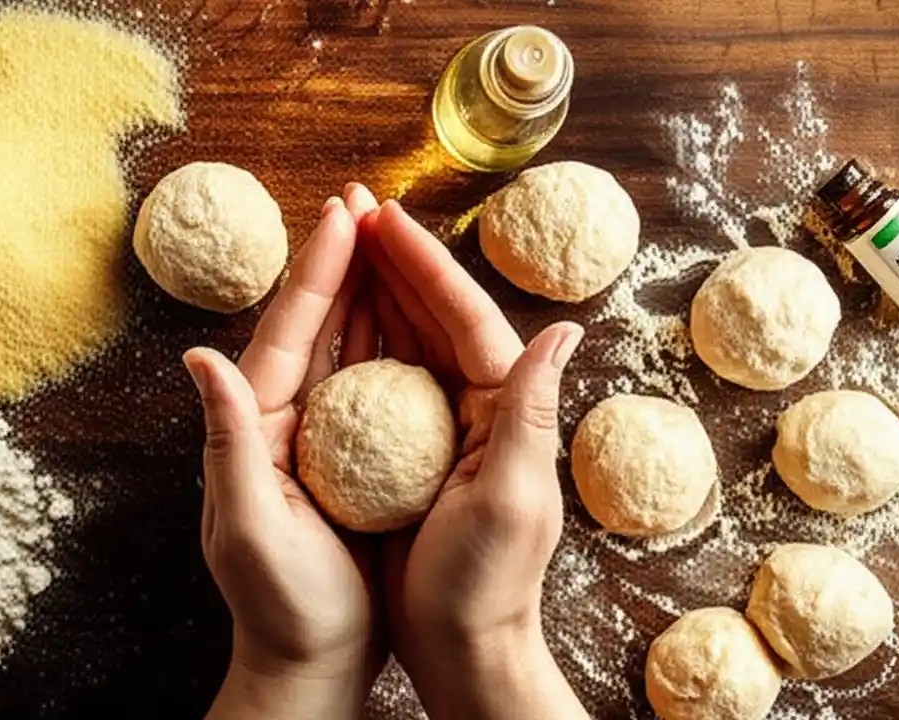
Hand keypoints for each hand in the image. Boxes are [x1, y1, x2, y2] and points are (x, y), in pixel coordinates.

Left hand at [188, 184, 382, 719]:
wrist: (311, 663)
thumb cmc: (282, 603)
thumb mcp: (248, 525)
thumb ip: (226, 440)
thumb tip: (198, 357)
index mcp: (254, 426)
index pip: (287, 332)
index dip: (317, 270)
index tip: (346, 213)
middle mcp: (281, 420)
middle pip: (316, 325)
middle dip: (342, 261)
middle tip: (369, 201)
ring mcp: (316, 437)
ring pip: (346, 346)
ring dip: (368, 290)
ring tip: (393, 238)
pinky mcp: (349, 459)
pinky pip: (372, 385)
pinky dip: (389, 343)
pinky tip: (413, 317)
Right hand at [360, 199, 587, 718]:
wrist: (461, 647)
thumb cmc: (485, 584)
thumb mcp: (512, 499)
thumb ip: (531, 412)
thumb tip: (565, 328)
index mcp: (507, 407)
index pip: (465, 318)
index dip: (424, 265)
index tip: (383, 219)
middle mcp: (479, 406)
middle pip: (434, 316)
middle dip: (395, 260)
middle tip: (352, 209)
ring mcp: (443, 427)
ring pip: (408, 339)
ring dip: (377, 289)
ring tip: (340, 243)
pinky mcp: (411, 452)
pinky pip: (383, 381)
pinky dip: (362, 342)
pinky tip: (334, 319)